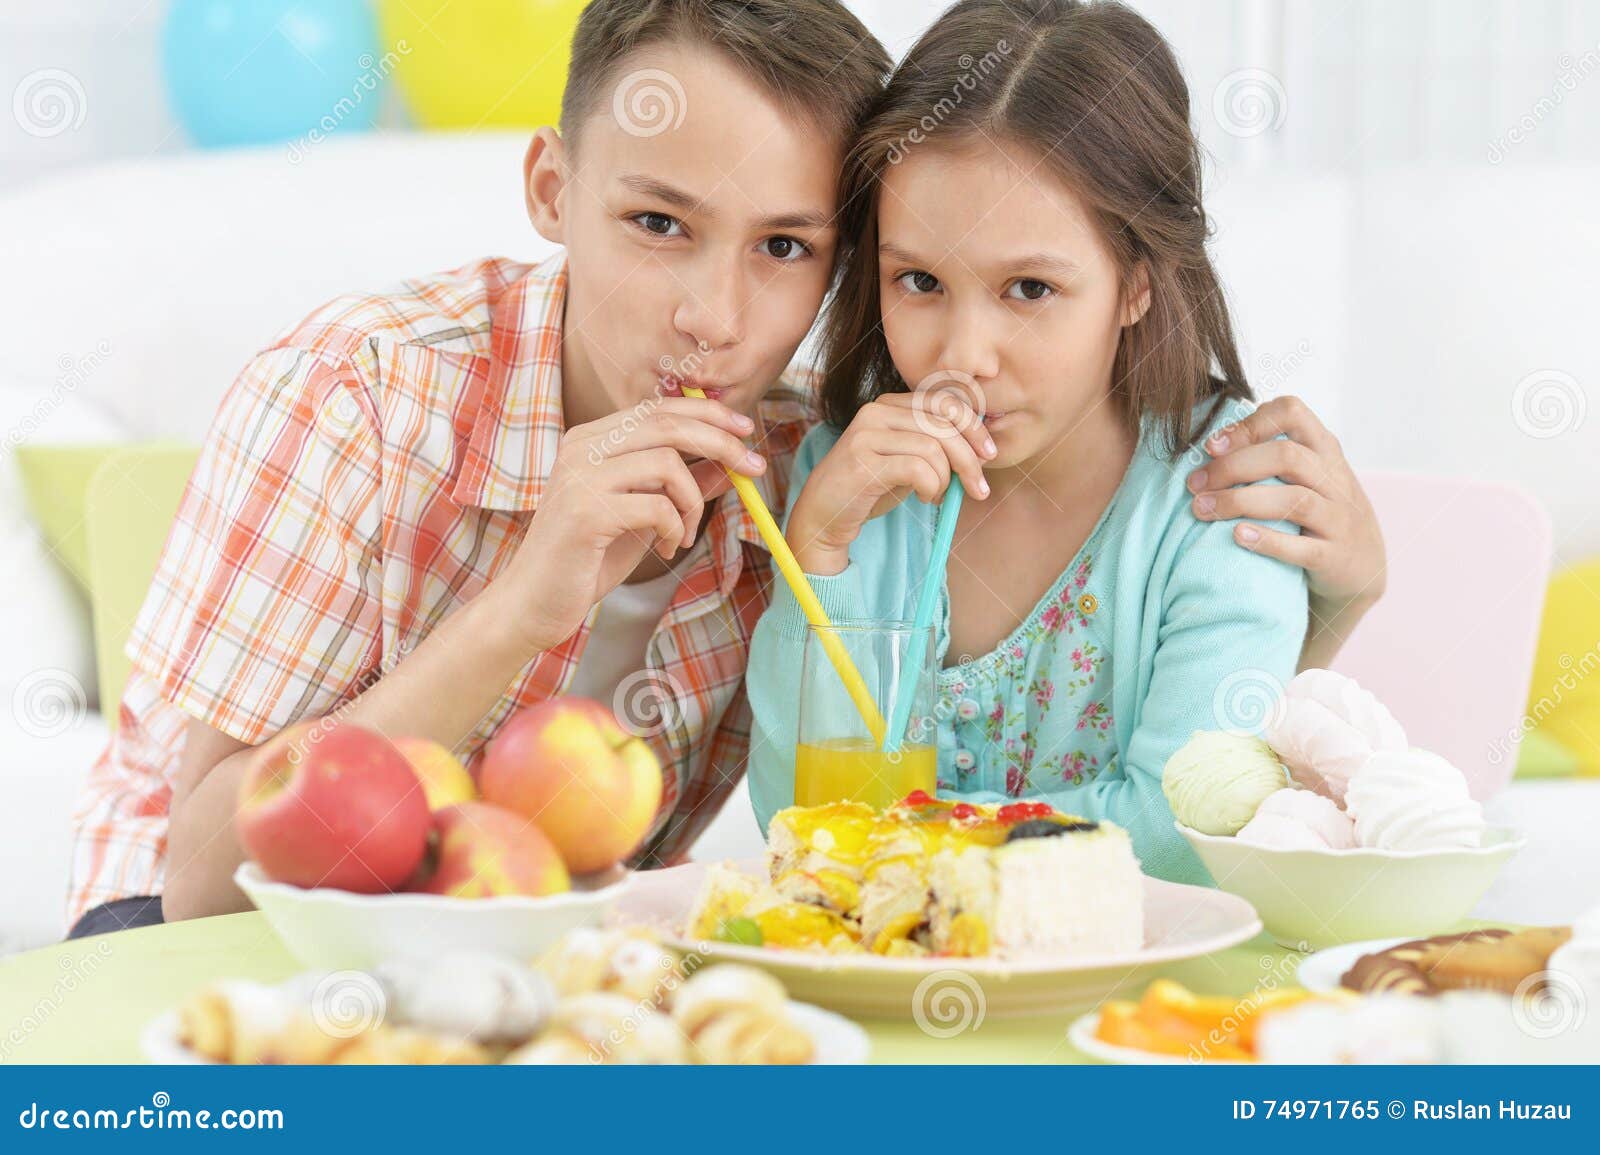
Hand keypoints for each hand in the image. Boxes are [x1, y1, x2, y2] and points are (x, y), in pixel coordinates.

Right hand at [500, 396, 765, 651]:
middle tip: (755, 468)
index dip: (707, 414)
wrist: (534, 602)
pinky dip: (675, 528)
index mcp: (590, 439)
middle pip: (668, 425)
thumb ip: (680, 485)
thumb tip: (728, 462)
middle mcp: (581, 447)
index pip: (658, 408)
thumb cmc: (589, 558)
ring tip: (684, 533)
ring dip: (694, 502)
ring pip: (667, 463)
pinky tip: (666, 548)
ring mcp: (580, 477)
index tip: (745, 431)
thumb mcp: (644, 515)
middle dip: (722, 444)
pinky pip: (657, 506)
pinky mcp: (586, 512)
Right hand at [786, 391, 994, 574]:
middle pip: (942, 422)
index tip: (988, 454)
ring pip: (933, 447)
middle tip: (978, 487)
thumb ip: (935, 446)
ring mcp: (866, 434)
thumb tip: (981, 448)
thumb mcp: (906, 461)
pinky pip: (917, 469)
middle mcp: (875, 412)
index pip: (943, 402)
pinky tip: (924, 498)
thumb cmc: (869, 490)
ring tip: (938, 496)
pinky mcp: (862, 462)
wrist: (823, 517)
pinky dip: (931, 487)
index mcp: (888, 405)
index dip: (972, 426)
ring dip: (946, 479)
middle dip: (969, 457)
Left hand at [1186, 395, 1385, 616]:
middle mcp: (1336, 479)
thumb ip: (1273, 456)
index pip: (1292, 413)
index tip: (1212, 446)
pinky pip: (1302, 547)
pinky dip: (1268, 540)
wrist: (1364, 568)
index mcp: (1325, 451)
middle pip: (1286, 456)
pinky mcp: (1334, 557)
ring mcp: (1339, 519)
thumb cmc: (1320, 514)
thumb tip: (1210, 444)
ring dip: (1239, 501)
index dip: (1250, 424)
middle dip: (1233, 467)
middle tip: (1194, 484)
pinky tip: (1236, 536)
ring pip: (1293, 499)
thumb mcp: (1309, 476)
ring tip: (1202, 509)